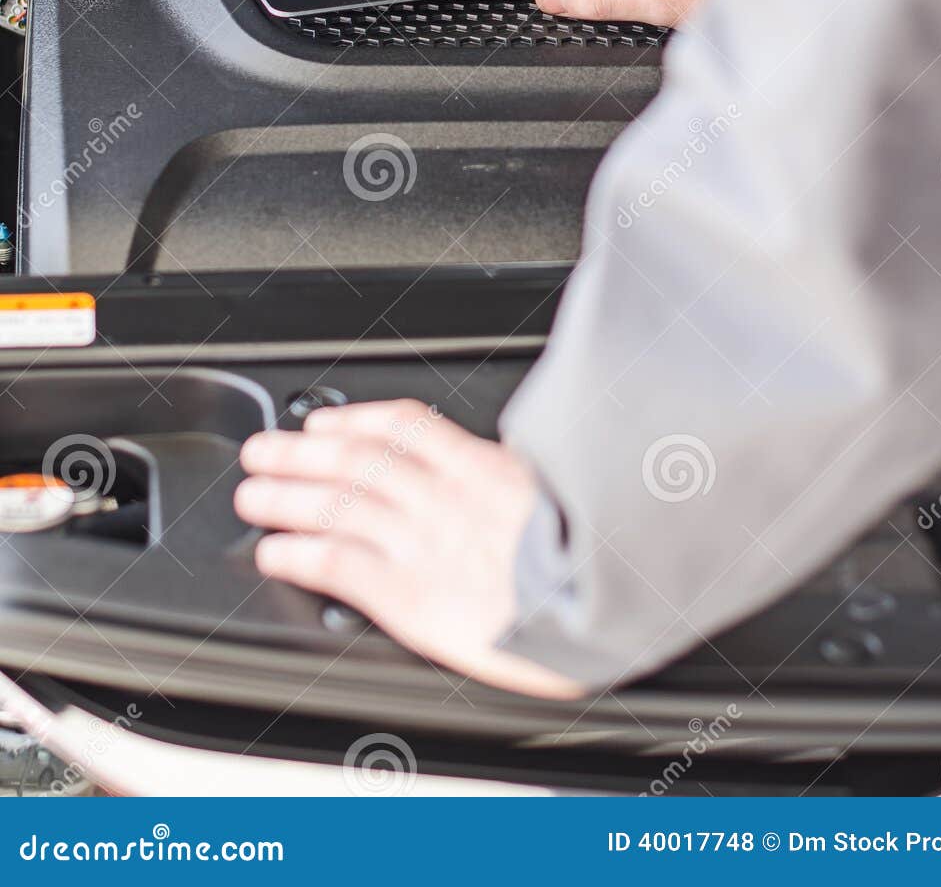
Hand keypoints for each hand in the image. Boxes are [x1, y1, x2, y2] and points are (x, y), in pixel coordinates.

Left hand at [235, 400, 582, 698]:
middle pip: (355, 461)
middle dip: (299, 453)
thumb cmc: (581, 561)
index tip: (324, 423)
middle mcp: (442, 498)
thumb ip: (505, 475)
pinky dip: (301, 555)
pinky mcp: (409, 596)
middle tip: (262, 450)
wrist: (590, 614)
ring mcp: (421, 544)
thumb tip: (488, 462)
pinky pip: (341, 566)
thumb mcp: (553, 490)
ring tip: (254, 495)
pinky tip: (275, 552)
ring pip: (338, 506)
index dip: (354, 421)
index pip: (404, 427)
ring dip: (287, 498)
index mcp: (479, 468)